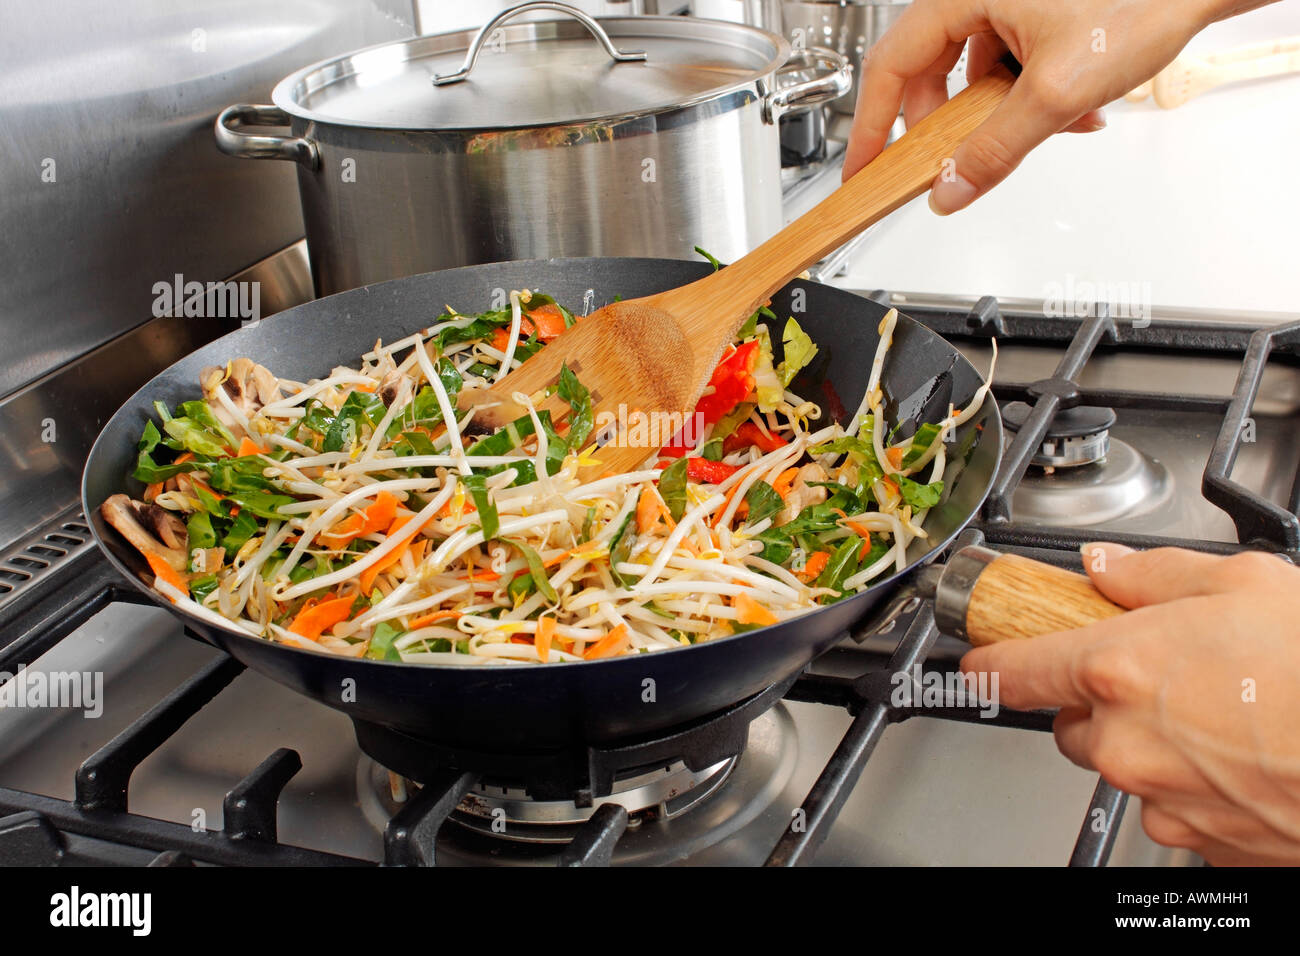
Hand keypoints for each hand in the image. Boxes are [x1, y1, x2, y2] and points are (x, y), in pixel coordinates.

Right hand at [843, 0, 1278, 212]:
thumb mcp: (1056, 93)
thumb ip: (994, 152)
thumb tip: (949, 190)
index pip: (889, 65)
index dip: (870, 125)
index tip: (862, 167)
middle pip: (928, 73)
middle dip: (947, 127)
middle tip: (949, 164)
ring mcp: (1008, 2)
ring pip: (972, 75)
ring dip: (998, 117)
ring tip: (1038, 132)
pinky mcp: (1037, 13)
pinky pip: (1008, 67)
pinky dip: (1027, 99)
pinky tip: (1067, 116)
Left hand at [960, 543, 1299, 864]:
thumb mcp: (1243, 582)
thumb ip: (1153, 574)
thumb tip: (1106, 569)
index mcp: (1117, 667)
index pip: (1010, 669)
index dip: (987, 659)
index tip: (980, 655)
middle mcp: (1126, 740)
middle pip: (1070, 722)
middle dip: (1097, 698)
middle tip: (1157, 674)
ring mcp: (1161, 797)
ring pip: (1120, 767)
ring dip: (1145, 743)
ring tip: (1214, 713)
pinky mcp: (1200, 841)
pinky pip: (1172, 807)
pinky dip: (1191, 785)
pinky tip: (1238, 755)